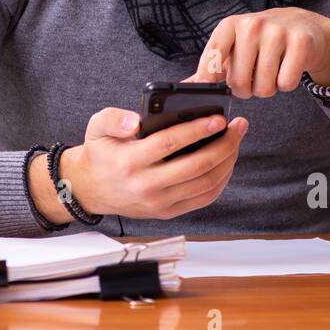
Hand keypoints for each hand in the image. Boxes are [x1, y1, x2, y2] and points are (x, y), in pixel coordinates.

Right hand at [58, 107, 248, 220]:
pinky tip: (227, 161)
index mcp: (129, 162)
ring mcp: (159, 202)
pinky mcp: (168, 211)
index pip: (169, 144)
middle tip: (238, 126)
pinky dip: (221, 180)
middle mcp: (146, 186)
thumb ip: (114, 118)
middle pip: (196, 166)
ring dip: (227, 160)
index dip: (197, 130)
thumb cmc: (101, 153)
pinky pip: (203, 197)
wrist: (91, 189)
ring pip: (205, 183)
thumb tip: (136, 120)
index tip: (218, 118)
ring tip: (236, 140)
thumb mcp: (97, 126)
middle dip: (224, 144)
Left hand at [190, 7, 329, 98]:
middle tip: (253, 79)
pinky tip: (287, 68)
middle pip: (239, 81)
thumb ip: (211, 66)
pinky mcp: (300, 42)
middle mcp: (252, 25)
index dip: (208, 77)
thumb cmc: (262, 41)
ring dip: (267, 89)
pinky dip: (286, 85)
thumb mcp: (235, 45)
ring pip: (264, 87)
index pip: (213, 56)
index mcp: (230, 25)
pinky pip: (286, 84)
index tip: (207, 89)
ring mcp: (277, 32)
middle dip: (246, 90)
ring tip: (271, 72)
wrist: (304, 25)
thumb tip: (186, 86)